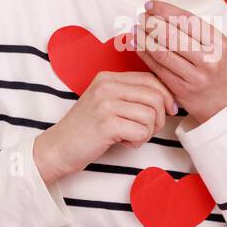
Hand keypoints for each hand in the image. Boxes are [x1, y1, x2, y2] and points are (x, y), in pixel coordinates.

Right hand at [33, 70, 176, 183]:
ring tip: (131, 137)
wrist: (57, 148)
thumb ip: (130, 96)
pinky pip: (141, 131)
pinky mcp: (106, 124)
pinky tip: (124, 143)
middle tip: (149, 130)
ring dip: (147, 132)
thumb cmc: (86, 130)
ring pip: (151, 115)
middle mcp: (106, 86)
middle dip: (160, 117)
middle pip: (155, 96)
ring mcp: (105, 104)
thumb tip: (168, 99)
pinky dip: (138, 141)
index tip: (169, 110)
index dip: (166, 95)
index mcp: (107, 78)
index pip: (150, 78)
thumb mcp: (106, 104)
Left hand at [135, 0, 226, 124]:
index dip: (164, 10)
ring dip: (144, 39)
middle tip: (141, 17)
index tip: (150, 5)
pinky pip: (158, 69)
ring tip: (135, 29)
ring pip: (161, 53)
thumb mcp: (216, 44)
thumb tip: (160, 13)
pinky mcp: (181, 90)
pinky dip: (145, 55)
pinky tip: (138, 45)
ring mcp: (194, 77)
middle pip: (171, 37)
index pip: (187, 21)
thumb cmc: (218, 66)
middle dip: (151, 23)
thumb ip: (193, 30)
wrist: (226, 101)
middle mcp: (208, 60)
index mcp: (218, 43)